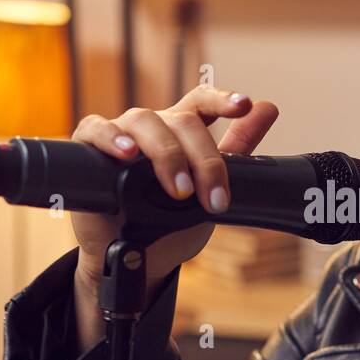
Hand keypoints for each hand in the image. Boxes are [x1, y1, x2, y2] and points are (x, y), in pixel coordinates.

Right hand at [69, 86, 278, 294]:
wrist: (138, 259)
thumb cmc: (171, 221)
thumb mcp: (210, 189)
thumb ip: (238, 151)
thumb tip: (269, 107)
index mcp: (182, 131)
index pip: (202, 102)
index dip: (223, 99)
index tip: (245, 106)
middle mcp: (153, 126)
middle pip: (182, 121)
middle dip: (203, 160)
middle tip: (212, 200)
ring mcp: (121, 134)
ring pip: (143, 120)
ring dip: (165, 154)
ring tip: (178, 187)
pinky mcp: (89, 150)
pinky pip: (95, 128)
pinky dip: (111, 137)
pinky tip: (126, 154)